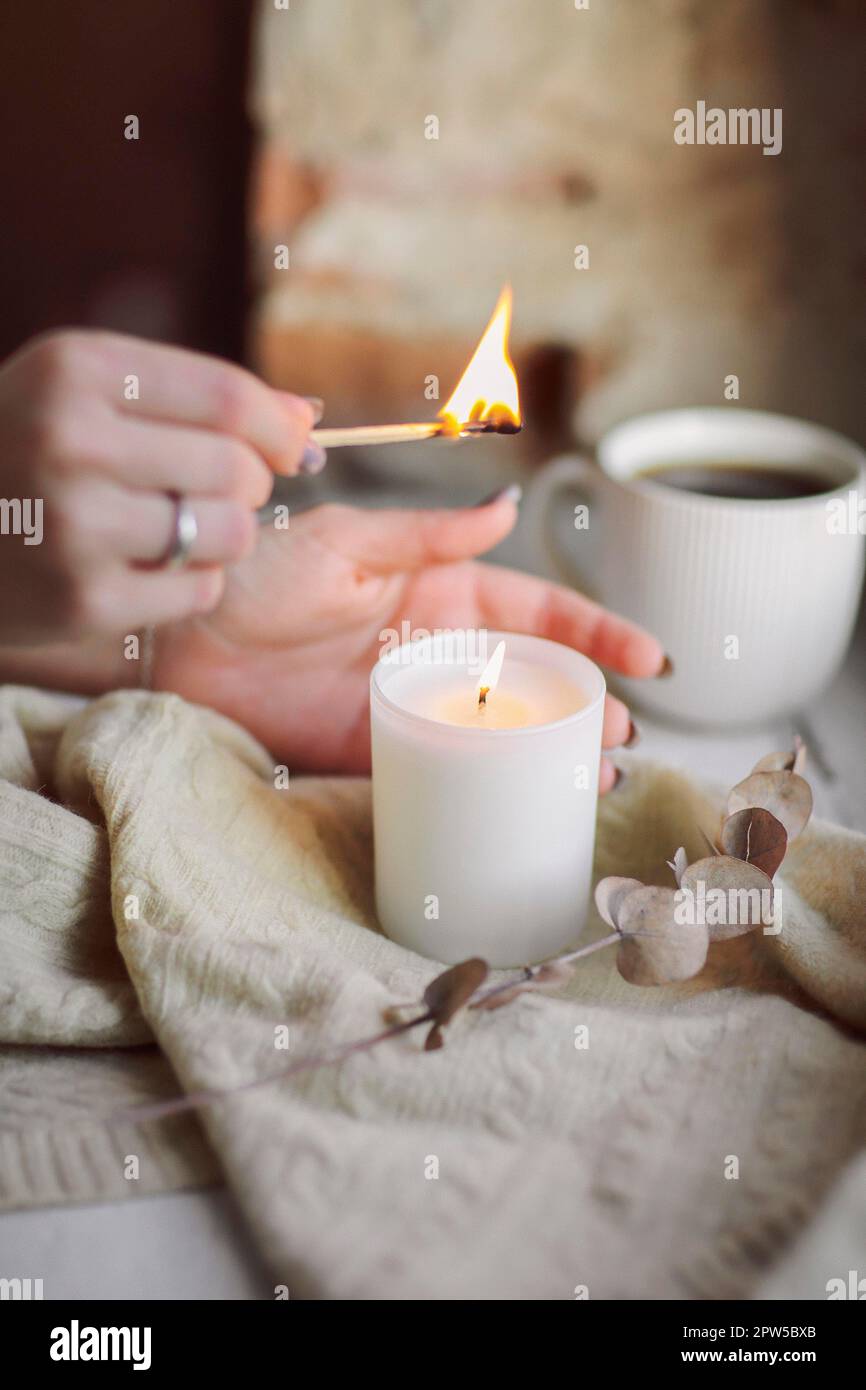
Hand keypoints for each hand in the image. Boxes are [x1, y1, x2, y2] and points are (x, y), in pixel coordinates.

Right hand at [0, 330, 320, 644]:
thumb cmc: (24, 446)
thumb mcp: (84, 389)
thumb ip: (192, 395)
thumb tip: (310, 418)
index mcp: (75, 371)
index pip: (228, 398)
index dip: (278, 426)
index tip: (290, 445)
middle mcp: (71, 443)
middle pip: (235, 468)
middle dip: (249, 482)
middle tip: (219, 490)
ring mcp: (75, 528)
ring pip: (229, 533)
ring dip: (225, 533)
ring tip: (181, 527)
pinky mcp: (84, 602)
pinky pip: (199, 591)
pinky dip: (192, 582)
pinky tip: (146, 568)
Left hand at [155, 492, 664, 788]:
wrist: (186, 635)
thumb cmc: (261, 571)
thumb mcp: (350, 540)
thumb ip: (430, 534)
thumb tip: (507, 508)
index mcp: (443, 591)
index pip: (539, 611)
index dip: (595, 632)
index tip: (647, 657)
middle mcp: (439, 651)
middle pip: (533, 681)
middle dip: (585, 707)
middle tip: (621, 735)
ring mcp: (414, 705)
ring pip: (502, 733)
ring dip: (551, 754)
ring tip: (595, 777)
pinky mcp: (379, 750)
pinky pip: (448, 771)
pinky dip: (490, 788)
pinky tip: (527, 801)